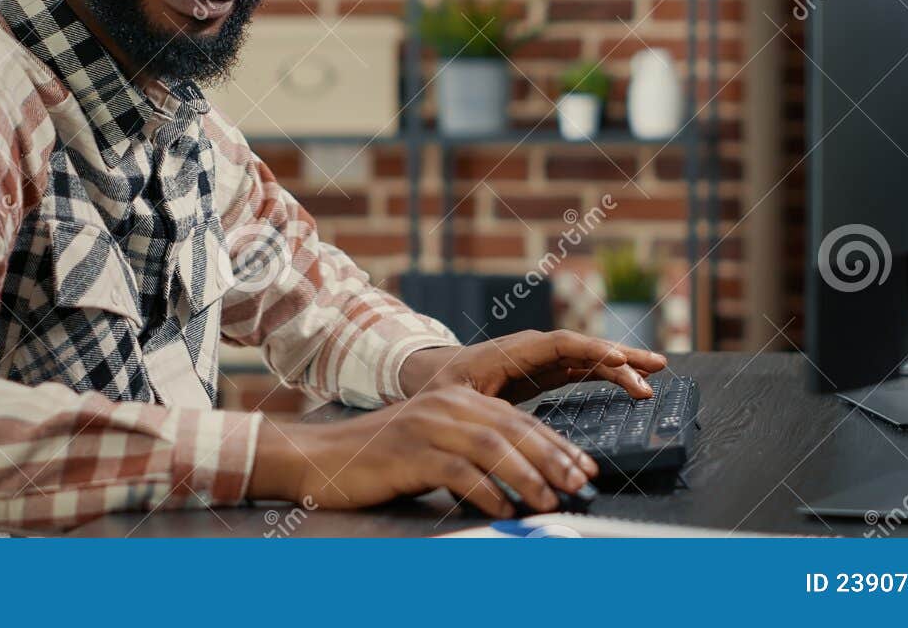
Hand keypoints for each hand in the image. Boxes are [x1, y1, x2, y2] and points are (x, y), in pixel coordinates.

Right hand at [248, 387, 598, 517]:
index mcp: (457, 398)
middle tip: (580, 484)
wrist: (322, 457)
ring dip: (528, 476)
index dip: (556, 444)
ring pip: (492, 446)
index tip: (585, 468)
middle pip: (513, 429)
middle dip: (553, 458)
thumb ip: (474, 455)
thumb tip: (525, 481)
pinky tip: (504, 509)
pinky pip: (458, 470)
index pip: (518, 419)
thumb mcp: (433, 448)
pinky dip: (486, 491)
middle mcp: (447, 404)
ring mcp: (427, 425)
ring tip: (551, 500)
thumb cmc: (381, 460)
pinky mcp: (409, 451)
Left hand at [398, 329, 667, 403]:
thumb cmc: (440, 388)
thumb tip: (510, 434)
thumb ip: (483, 413)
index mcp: (513, 351)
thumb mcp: (456, 401)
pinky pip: (583, 369)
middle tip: (655, 368)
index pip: (561, 345)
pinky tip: (631, 381)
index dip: (593, 352)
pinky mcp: (545, 372)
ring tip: (656, 371)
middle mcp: (533, 350)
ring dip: (622, 364)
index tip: (621, 362)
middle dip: (621, 357)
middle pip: (584, 348)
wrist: (430, 378)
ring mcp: (542, 360)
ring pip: (589, 357)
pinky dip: (608, 373)